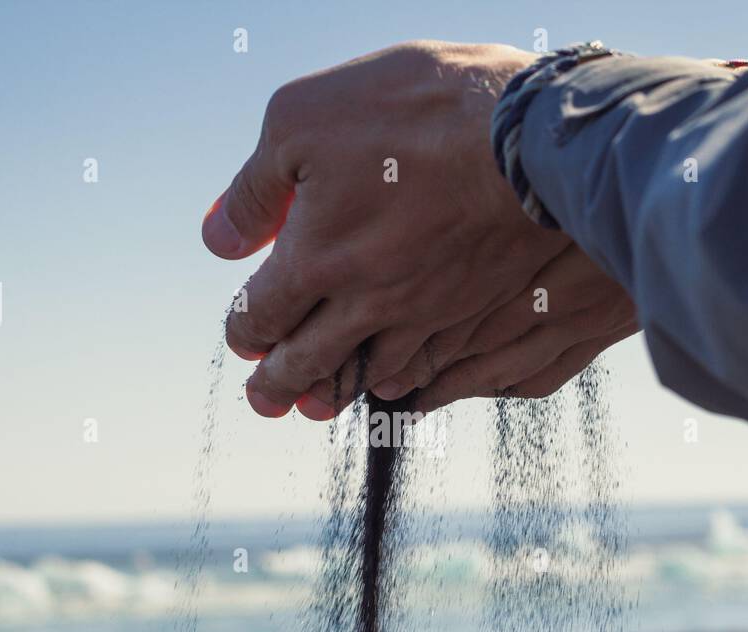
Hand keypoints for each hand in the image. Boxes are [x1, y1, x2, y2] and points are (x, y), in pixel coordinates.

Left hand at [202, 41, 570, 417]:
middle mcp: (367, 301)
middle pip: (310, 362)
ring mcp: (426, 311)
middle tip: (267, 403)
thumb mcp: (300, 120)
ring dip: (340, 392)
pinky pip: (432, 366)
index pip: (263, 315)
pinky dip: (405, 380)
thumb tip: (220, 240)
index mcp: (315, 260)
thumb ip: (254, 190)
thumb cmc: (410, 111)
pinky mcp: (475, 307)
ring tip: (323, 404)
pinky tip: (399, 379)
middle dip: (279, 386)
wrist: (527, 130)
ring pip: (372, 374)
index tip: (243, 338)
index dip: (245, 331)